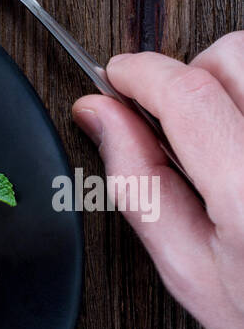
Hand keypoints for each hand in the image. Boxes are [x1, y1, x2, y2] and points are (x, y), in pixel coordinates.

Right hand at [73, 32, 243, 328]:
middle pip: (234, 56)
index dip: (140, 73)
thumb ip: (139, 185)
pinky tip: (243, 147)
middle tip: (178, 122)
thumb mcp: (189, 271)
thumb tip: (99, 116)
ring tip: (224, 138)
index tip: (117, 77)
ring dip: (231, 83)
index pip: (188, 93)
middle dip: (192, 74)